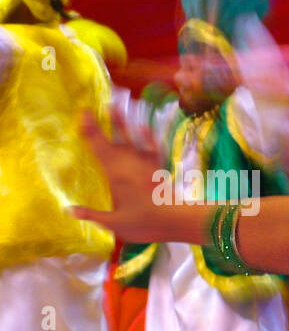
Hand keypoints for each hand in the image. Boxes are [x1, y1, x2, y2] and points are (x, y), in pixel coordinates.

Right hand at [68, 113, 169, 241]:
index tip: (83, 115)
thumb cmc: (146, 223)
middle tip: (92, 107)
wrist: (178, 221)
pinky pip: (154, 149)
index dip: (90, 131)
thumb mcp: (115, 224)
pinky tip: (145, 126)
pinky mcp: (160, 169)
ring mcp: (147, 165)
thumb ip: (92, 215)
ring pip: (133, 139)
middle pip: (113, 141)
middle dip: (101, 124)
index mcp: (116, 175)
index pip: (99, 149)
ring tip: (116, 105)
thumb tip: (69, 210)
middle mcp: (130, 165)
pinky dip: (150, 136)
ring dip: (124, 122)